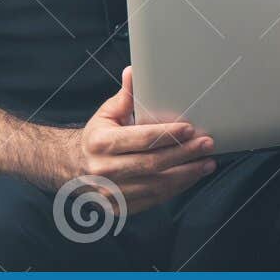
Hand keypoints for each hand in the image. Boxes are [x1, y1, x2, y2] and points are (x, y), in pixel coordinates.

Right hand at [59, 66, 217, 211]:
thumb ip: (125, 96)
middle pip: (153, 164)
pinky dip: (174, 189)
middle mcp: (103, 170)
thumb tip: (134, 71)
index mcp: (101, 143)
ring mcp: (110, 192)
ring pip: (155, 186)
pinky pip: (152, 200)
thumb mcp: (106, 113)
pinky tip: (190, 177)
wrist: (72, 167)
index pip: (141, 139)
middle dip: (184, 154)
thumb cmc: (96, 137)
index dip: (168, 134)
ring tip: (206, 163)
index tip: (190, 129)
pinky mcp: (118, 208)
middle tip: (207, 145)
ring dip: (186, 175)